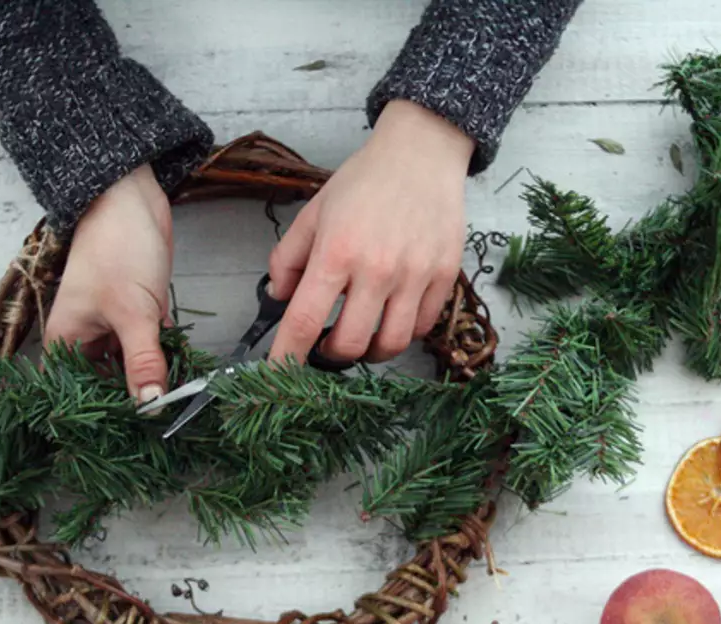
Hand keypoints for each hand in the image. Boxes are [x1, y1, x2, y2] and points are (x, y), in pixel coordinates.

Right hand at [44, 164, 173, 402]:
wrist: (130, 197)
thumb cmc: (116, 248)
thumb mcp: (133, 312)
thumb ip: (144, 361)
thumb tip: (151, 405)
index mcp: (67, 342)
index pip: (77, 393)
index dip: (99, 415)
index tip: (128, 438)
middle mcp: (86, 338)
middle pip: (108, 383)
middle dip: (135, 399)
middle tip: (166, 423)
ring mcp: (112, 325)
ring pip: (134, 364)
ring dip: (155, 377)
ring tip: (181, 401)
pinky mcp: (138, 313)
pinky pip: (151, 346)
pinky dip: (167, 355)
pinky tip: (187, 371)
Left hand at [267, 99, 474, 363]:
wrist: (421, 153)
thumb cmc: (364, 181)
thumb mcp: (314, 212)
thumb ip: (288, 257)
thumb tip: (278, 298)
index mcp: (336, 252)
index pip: (304, 320)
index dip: (286, 356)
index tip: (277, 374)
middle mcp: (377, 269)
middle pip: (349, 344)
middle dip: (330, 356)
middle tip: (326, 345)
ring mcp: (415, 275)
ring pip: (390, 345)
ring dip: (369, 352)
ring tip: (361, 336)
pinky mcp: (444, 276)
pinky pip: (421, 327)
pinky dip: (403, 332)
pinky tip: (392, 317)